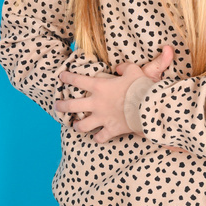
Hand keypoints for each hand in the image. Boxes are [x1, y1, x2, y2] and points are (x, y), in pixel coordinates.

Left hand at [55, 46, 182, 147]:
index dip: (67, 77)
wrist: (148, 106)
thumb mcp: (133, 70)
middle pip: (72, 105)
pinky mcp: (111, 129)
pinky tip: (97, 137)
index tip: (61, 76)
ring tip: (74, 125)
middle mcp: (97, 103)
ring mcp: (102, 118)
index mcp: (99, 87)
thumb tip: (118, 68)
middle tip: (57, 106)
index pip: (77, 80)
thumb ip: (124, 67)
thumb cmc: (140, 86)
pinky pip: (101, 137)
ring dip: (77, 125)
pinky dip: (99, 138)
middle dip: (62, 106)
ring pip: (82, 125)